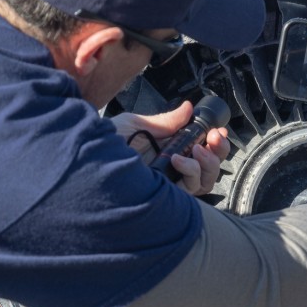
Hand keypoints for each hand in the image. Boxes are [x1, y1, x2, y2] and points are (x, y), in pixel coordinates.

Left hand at [110, 101, 229, 194]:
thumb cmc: (104, 145)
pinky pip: (189, 190)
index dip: (215, 143)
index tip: (218, 131)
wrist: (88, 158)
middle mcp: (171, 171)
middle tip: (213, 138)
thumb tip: (188, 108)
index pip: (200, 152)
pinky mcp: (164, 198)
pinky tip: (177, 160)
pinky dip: (190, 173)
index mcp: (167, 153)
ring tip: (195, 150)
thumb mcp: (137, 125)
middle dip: (218, 152)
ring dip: (207, 163)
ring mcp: (168, 186)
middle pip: (208, 170)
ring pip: (204, 182)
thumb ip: (165, 121)